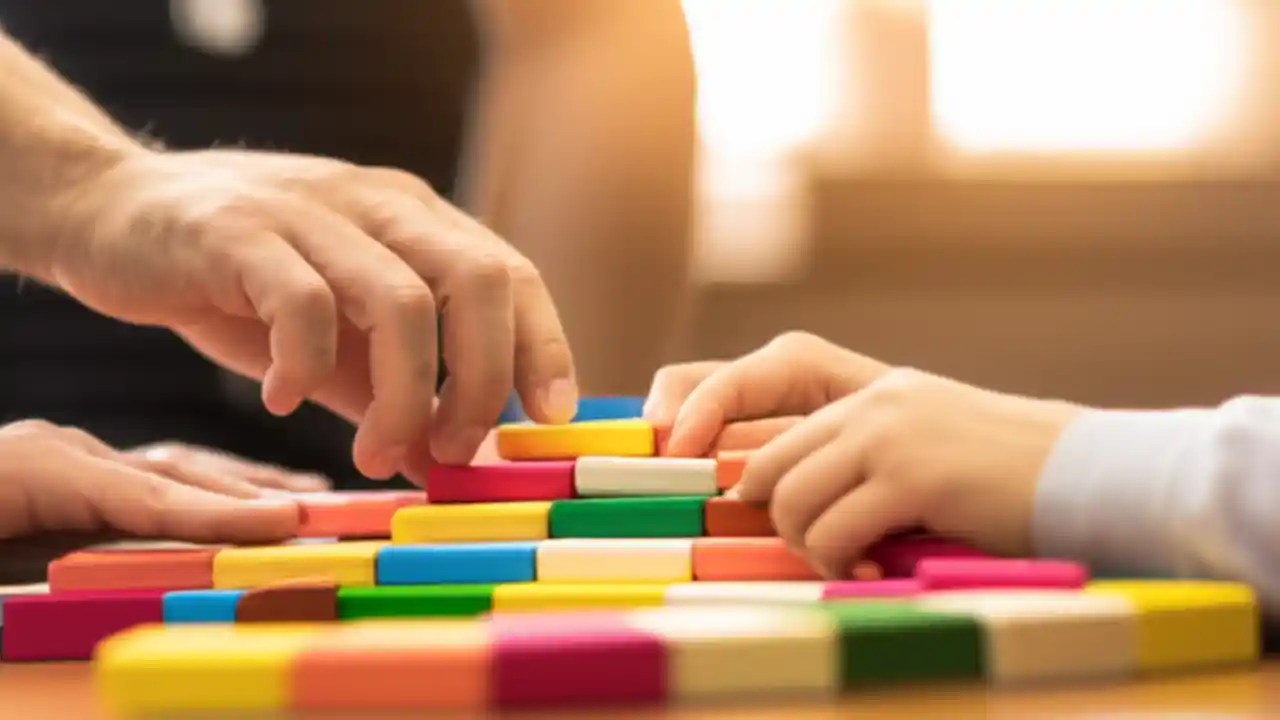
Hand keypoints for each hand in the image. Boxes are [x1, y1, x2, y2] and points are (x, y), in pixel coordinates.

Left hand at [0, 420, 311, 542]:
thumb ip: (36, 577)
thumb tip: (134, 554)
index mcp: (37, 468)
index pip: (150, 497)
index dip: (223, 514)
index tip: (288, 523)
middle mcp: (61, 453)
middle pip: (176, 473)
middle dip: (252, 491)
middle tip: (321, 511)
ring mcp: (62, 459)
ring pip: (169, 470)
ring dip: (237, 485)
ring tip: (298, 498)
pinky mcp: (59, 473)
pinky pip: (143, 479)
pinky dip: (196, 488)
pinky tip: (224, 498)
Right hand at [46, 149, 577, 480]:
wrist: (111, 215)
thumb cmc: (240, 286)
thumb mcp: (335, 344)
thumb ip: (392, 392)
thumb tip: (449, 467)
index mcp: (415, 220)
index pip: (511, 273)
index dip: (543, 345)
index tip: (551, 418)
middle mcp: (377, 204)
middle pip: (477, 281)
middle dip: (482, 380)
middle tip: (454, 453)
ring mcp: (311, 210)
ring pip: (401, 300)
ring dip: (403, 395)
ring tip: (374, 454)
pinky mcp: (238, 231)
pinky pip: (303, 303)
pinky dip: (307, 366)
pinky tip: (283, 402)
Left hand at [646, 332, 1080, 575]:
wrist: (1087, 474)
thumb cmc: (997, 473)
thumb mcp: (915, 439)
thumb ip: (847, 447)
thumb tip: (758, 484)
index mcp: (867, 386)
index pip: (760, 370)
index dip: (702, 401)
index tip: (675, 445)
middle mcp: (871, 400)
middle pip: (764, 461)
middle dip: (769, 515)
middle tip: (814, 540)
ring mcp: (890, 432)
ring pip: (786, 499)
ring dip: (809, 545)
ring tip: (850, 556)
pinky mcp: (913, 475)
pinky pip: (831, 529)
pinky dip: (840, 562)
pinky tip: (873, 566)